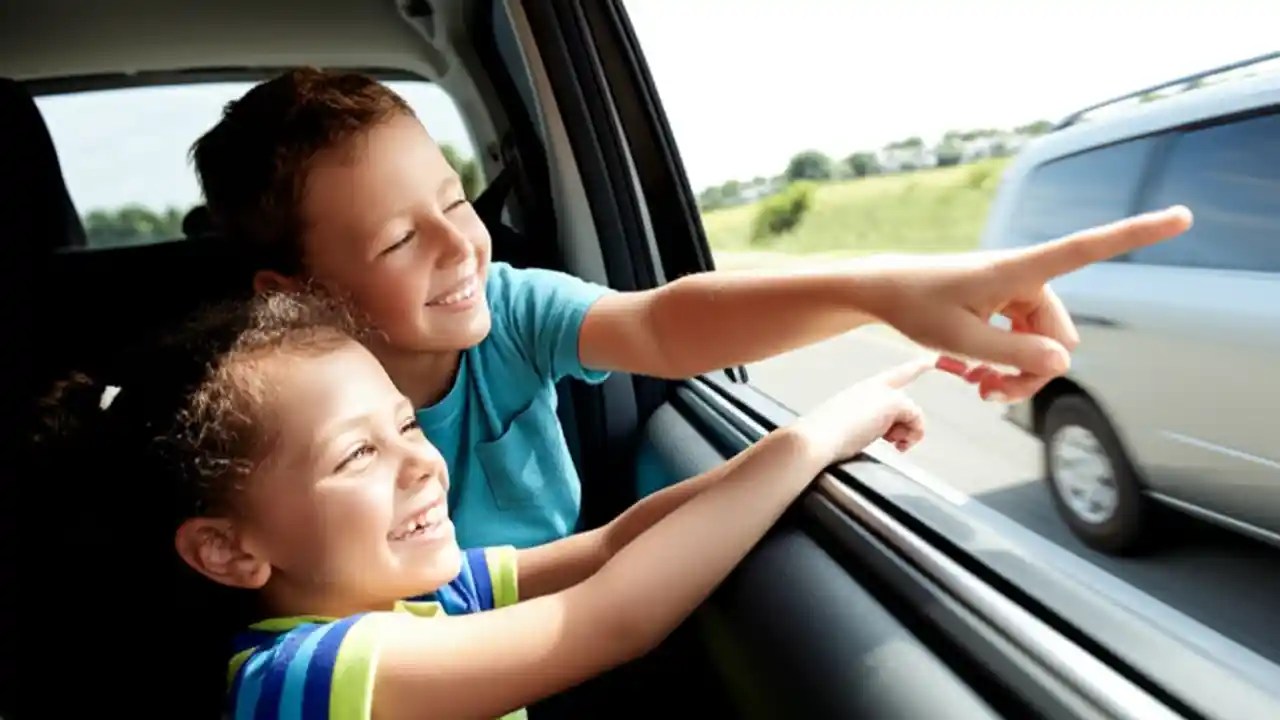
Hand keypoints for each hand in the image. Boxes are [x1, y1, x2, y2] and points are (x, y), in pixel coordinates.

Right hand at [790, 358, 928, 462]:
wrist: (815, 439)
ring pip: (913, 410)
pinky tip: (896, 446)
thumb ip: (865, 427)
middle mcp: (872, 386)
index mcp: (859, 392)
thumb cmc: (824, 440)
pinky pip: (917, 419)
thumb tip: (880, 436)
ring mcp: (883, 392)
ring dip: (906, 432)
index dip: (916, 365)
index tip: (933, 358)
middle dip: (910, 412)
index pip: (894, 375)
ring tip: (890, 445)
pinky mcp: (892, 403)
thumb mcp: (846, 430)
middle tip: (900, 441)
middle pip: (907, 386)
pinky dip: (912, 435)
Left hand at [863, 206, 1192, 401]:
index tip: (1181, 215)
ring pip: (1045, 347)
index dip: (1137, 234)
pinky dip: (1009, 364)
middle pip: (1060, 338)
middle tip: (989, 394)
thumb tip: (1065, 360)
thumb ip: (1013, 353)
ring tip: (980, 388)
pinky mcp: (1009, 305)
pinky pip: (1028, 343)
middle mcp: (1027, 278)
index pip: (1088, 249)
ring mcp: (1019, 293)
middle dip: (1034, 371)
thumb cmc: (916, 307)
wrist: (884, 292)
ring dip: (1018, 373)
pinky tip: (980, 377)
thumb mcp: (959, 339)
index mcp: (1020, 270)